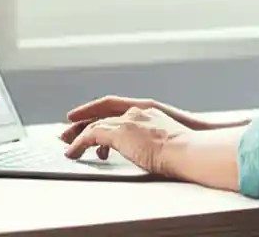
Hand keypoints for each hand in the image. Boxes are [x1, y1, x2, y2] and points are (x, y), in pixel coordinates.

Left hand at [60, 95, 235, 160]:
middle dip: (82, 121)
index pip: (116, 105)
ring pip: (93, 124)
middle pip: (101, 111)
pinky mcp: (120, 133)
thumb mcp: (173, 138)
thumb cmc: (190, 149)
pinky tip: (72, 153)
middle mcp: (136, 111)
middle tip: (67, 132)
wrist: (190, 149)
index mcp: (149, 109)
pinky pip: (90, 136)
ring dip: (77, 135)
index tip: (88, 117)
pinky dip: (78, 144)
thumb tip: (157, 151)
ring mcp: (128, 120)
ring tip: (67, 145)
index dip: (99, 110)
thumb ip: (159, 139)